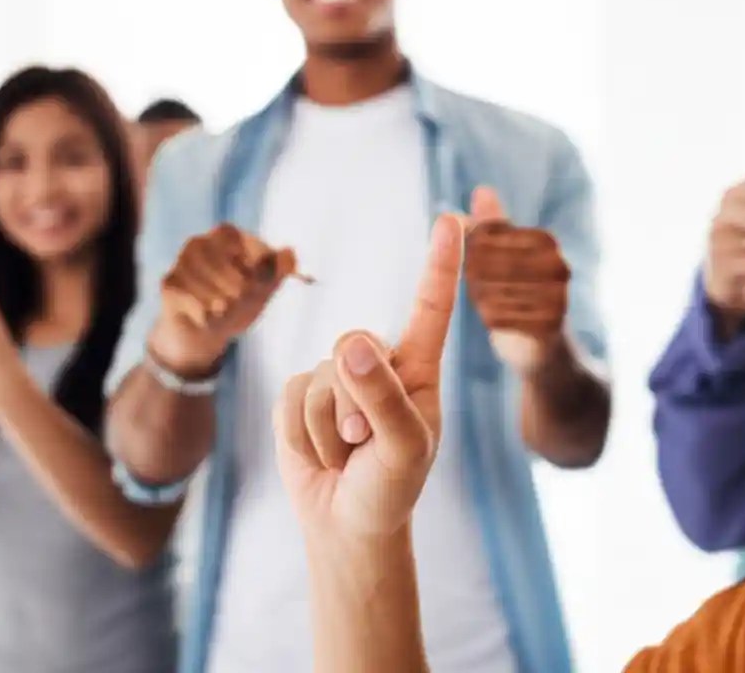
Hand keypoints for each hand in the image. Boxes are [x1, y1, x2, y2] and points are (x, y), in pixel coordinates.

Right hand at [149, 223, 296, 375]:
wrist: (200, 330)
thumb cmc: (235, 301)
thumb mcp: (263, 286)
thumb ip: (279, 270)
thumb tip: (290, 253)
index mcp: (227, 234)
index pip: (259, 257)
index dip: (262, 280)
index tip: (256, 283)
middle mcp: (200, 242)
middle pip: (240, 282)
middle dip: (241, 301)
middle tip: (233, 302)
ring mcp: (181, 262)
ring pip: (220, 299)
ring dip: (224, 313)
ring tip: (216, 309)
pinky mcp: (169, 285)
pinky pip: (202, 311)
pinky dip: (208, 320)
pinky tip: (201, 316)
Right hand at [274, 214, 463, 538]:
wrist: (346, 524)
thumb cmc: (391, 487)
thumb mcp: (403, 448)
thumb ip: (382, 397)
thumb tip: (350, 345)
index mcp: (418, 369)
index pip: (431, 307)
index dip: (440, 263)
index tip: (453, 219)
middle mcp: (377, 364)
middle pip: (355, 342)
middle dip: (355, 400)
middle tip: (366, 443)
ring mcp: (336, 377)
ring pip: (321, 377)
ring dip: (330, 429)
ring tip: (348, 454)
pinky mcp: (299, 395)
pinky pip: (290, 397)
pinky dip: (304, 436)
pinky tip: (320, 454)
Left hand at [464, 186, 569, 373]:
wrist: (543, 346)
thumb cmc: (519, 292)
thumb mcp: (507, 255)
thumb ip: (494, 225)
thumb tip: (483, 190)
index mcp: (545, 242)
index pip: (491, 233)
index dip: (471, 246)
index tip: (468, 257)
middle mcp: (557, 265)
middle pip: (490, 260)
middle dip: (474, 272)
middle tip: (473, 282)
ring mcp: (556, 296)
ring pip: (493, 289)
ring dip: (481, 296)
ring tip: (484, 300)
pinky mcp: (548, 327)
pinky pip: (502, 316)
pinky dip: (492, 316)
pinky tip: (492, 317)